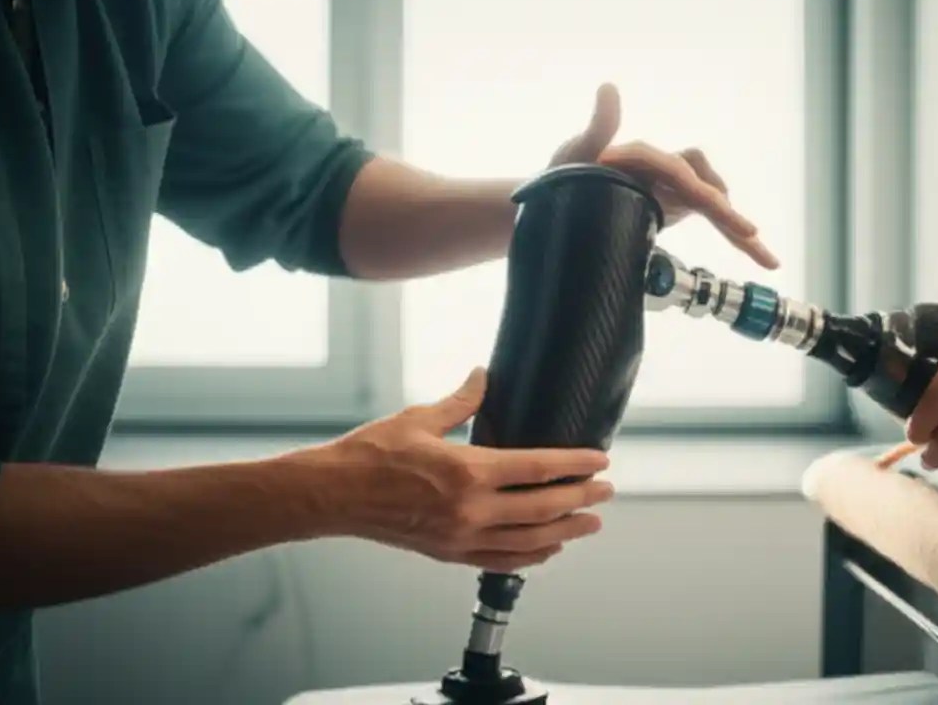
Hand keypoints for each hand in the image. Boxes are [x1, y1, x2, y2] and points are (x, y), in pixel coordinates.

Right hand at [307, 368, 613, 571]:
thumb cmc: (369, 454)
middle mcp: (471, 510)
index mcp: (468, 471)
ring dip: (566, 532)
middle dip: (581, 499)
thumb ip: (461, 401)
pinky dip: (530, 557)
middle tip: (606, 492)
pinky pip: (500, 560)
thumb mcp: (419, 418)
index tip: (601, 461)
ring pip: (529, 541)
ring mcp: (461, 537)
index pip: (538, 468)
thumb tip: (484, 376)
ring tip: (591, 524)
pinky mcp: (448, 553)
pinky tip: (548, 550)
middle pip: (544, 508)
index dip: (575, 465)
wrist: (331, 495)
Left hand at [548, 83, 778, 269]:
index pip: (679, 171)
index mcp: (645, 157)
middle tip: (750, 233)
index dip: (700, 187)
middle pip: (705, 189)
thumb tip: (609, 89)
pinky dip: (733, 233)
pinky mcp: (677, 203)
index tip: (719, 204)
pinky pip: (711, 217)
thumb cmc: (563, 176)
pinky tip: (757, 254)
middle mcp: (666, 168)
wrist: (560, 198)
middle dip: (728, 213)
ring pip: (715, 204)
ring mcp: (674, 186)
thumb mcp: (575, 155)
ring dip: (738, 227)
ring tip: (763, 254)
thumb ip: (596, 128)